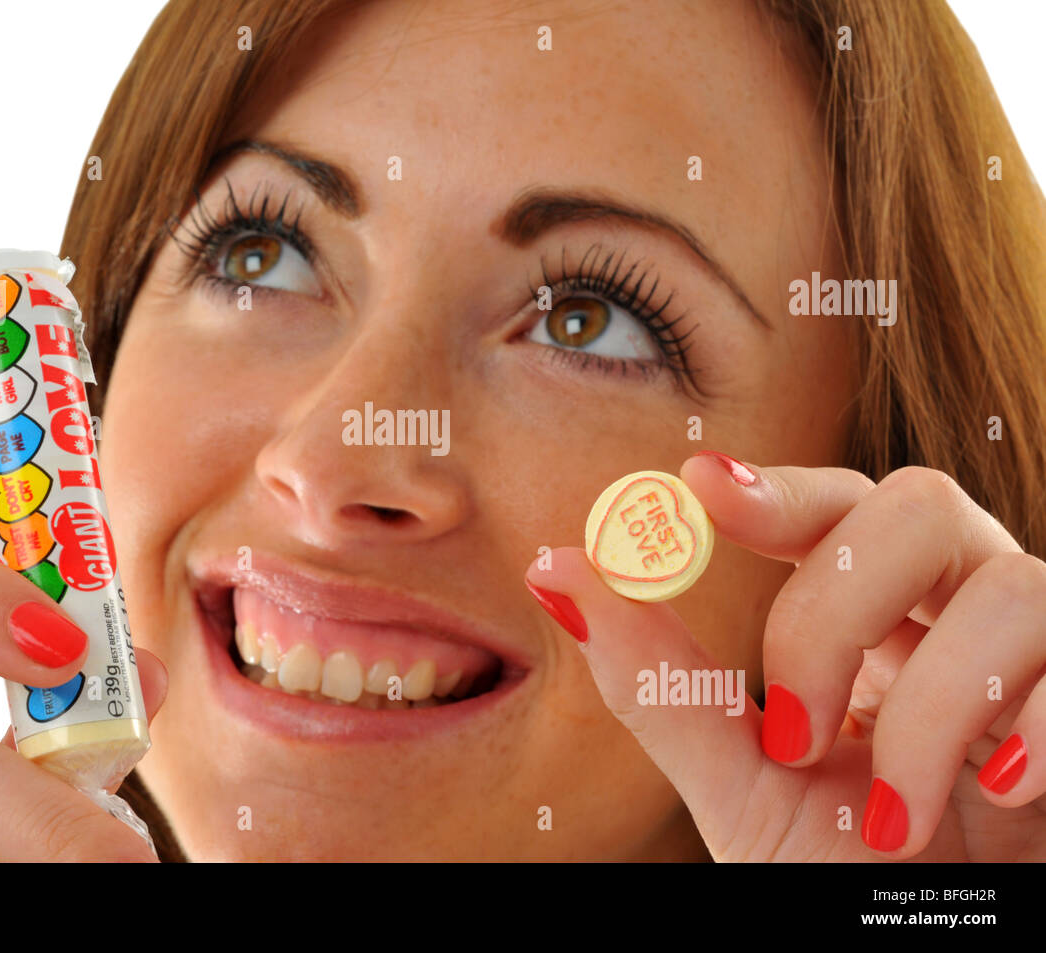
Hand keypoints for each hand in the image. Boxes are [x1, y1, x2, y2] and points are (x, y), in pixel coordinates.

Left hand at [525, 456, 1045, 859]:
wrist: (936, 949)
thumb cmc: (853, 871)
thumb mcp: (746, 785)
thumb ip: (661, 686)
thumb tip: (553, 575)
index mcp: (872, 618)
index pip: (832, 506)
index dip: (775, 486)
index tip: (698, 484)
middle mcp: (957, 612)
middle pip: (916, 506)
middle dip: (832, 611)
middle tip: (791, 733)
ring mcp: (1040, 655)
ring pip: (1012, 581)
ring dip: (931, 705)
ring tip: (895, 816)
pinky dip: (1034, 726)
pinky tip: (998, 794)